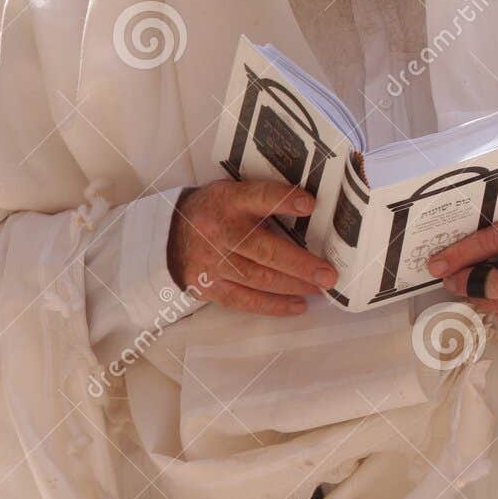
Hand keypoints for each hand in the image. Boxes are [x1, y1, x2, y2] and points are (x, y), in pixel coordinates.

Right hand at [167, 179, 337, 316]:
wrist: (169, 235)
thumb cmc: (215, 211)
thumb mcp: (232, 193)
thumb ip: (262, 200)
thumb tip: (311, 212)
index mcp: (228, 200)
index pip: (258, 197)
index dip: (283, 200)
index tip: (310, 204)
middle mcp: (219, 231)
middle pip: (263, 250)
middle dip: (299, 264)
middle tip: (328, 274)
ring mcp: (212, 262)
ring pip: (258, 278)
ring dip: (293, 286)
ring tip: (319, 288)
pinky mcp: (209, 287)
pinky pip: (245, 300)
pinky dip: (274, 305)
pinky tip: (298, 305)